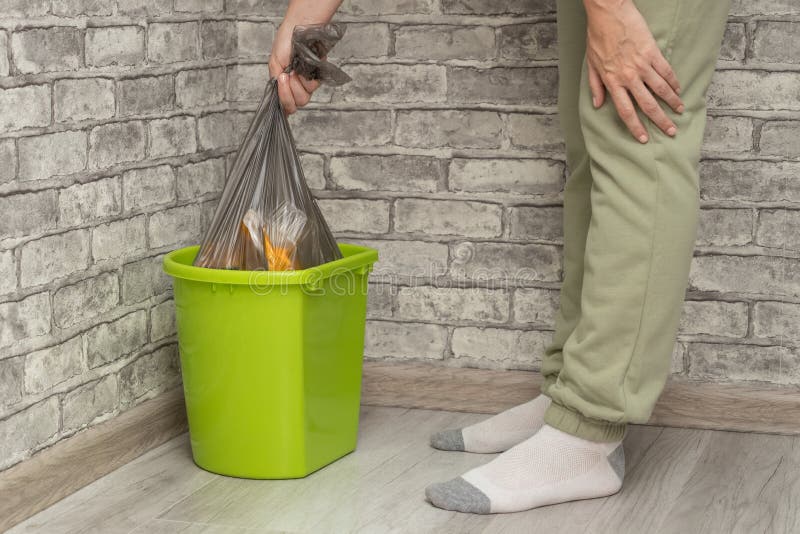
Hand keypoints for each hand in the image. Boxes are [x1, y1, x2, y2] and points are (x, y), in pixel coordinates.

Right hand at [269, 23, 320, 114]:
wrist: (299, 29)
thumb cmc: (286, 42)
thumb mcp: (275, 63)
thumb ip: (275, 83)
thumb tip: (277, 97)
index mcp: (284, 85)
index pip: (287, 105)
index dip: (285, 103)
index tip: (281, 90)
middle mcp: (297, 86)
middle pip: (297, 103)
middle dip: (290, 91)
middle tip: (287, 74)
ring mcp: (307, 82)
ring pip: (304, 97)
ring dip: (297, 83)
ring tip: (294, 68)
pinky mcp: (317, 76)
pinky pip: (313, 86)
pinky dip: (306, 77)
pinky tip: (303, 65)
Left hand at [584, 0, 683, 142]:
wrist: (608, 14)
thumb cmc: (597, 38)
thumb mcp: (591, 65)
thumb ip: (596, 86)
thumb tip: (597, 104)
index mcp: (613, 82)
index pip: (625, 111)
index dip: (635, 127)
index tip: (643, 138)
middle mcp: (629, 77)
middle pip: (647, 105)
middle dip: (660, 120)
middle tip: (670, 131)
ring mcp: (642, 65)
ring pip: (661, 89)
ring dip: (672, 102)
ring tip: (679, 111)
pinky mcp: (652, 52)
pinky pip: (666, 71)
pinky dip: (673, 82)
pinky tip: (678, 89)